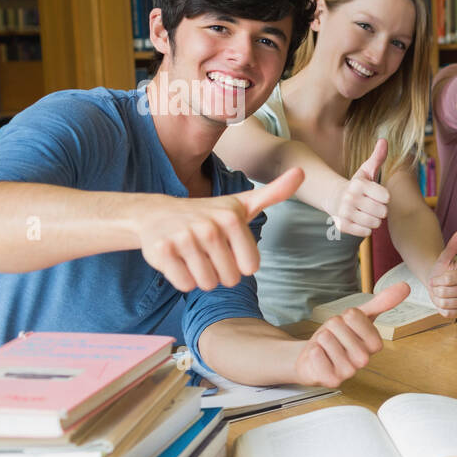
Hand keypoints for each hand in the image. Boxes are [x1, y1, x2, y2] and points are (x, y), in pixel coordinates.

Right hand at [137, 167, 304, 291]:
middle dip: (219, 271)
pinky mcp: (161, 251)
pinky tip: (177, 258)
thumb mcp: (242, 204)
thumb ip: (274, 193)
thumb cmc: (208, 214)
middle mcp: (208, 227)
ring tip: (192, 254)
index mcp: (232, 218)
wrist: (155, 214)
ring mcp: (183, 238)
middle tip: (206, 251)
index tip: (227, 245)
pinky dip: (182, 279)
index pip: (250, 268)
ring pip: (207, 284)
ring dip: (201, 276)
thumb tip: (301, 171)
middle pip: (229, 279)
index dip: (239, 263)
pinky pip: (185, 285)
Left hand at [294, 282, 410, 386]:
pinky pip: (317, 355)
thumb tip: (405, 286)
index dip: (345, 317)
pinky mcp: (331, 380)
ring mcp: (349, 371)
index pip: (354, 316)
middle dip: (330, 327)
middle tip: (334, 339)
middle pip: (337, 325)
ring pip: (326, 339)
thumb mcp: (358, 317)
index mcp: (374, 344)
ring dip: (320, 340)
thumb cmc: (337, 337)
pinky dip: (313, 353)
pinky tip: (319, 359)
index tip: (346, 326)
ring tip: (326, 348)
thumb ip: (382, 303)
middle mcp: (364, 359)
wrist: (314, 358)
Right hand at [332, 138, 390, 236]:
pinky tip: (361, 220)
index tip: (378, 194)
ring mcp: (345, 212)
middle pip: (382, 212)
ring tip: (367, 213)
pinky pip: (365, 232)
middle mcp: (350, 198)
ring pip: (375, 223)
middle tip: (373, 205)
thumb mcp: (366, 170)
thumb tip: (384, 140)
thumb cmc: (357, 185)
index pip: (386, 197)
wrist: (335, 198)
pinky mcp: (342, 226)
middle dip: (381, 210)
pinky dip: (366, 228)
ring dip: (374, 220)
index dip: (385, 197)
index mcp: (359, 184)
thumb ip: (377, 157)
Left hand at [425, 229, 456, 318]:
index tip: (436, 278)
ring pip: (446, 304)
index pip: (448, 280)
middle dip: (436, 290)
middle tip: (438, 287)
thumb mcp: (444, 258)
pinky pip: (448, 314)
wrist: (439, 283)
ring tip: (440, 294)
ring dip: (438, 299)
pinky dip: (441, 309)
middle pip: (445, 292)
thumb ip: (452, 247)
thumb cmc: (442, 271)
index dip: (436, 280)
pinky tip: (443, 302)